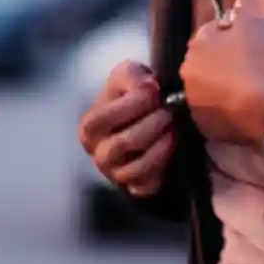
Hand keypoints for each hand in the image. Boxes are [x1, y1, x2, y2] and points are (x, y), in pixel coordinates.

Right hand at [78, 60, 175, 197]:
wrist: (156, 117)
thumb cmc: (137, 94)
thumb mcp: (130, 75)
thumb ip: (132, 76)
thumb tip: (145, 89)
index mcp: (89, 128)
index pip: (101, 120)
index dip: (132, 104)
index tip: (155, 91)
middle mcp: (99, 154)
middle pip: (124, 143)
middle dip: (153, 123)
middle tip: (170, 110)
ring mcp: (116, 175)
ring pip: (137, 167)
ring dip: (162, 144)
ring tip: (174, 126)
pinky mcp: (137, 188)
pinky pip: (148, 184)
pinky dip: (164, 165)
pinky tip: (173, 147)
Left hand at [180, 0, 263, 145]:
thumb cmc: (262, 64)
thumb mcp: (259, 24)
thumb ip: (248, 5)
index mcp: (197, 44)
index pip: (214, 32)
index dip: (235, 37)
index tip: (253, 46)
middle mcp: (188, 72)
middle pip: (208, 61)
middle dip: (224, 62)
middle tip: (252, 68)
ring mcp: (193, 102)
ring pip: (209, 87)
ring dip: (223, 86)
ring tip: (248, 90)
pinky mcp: (204, 126)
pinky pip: (215, 111)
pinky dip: (226, 109)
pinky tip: (244, 109)